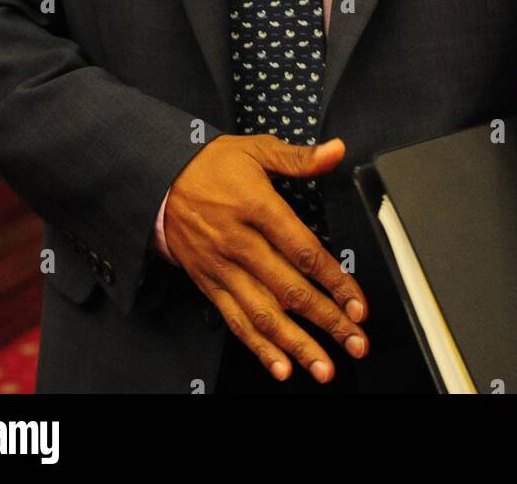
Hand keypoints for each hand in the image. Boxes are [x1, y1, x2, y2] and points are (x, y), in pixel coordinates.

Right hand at [164, 133, 368, 382]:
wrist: (158, 180)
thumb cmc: (210, 165)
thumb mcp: (255, 149)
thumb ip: (298, 158)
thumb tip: (335, 151)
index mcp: (257, 208)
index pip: (304, 252)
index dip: (335, 280)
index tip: (357, 303)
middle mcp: (240, 243)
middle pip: (290, 290)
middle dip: (327, 319)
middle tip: (355, 341)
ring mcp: (223, 268)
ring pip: (264, 314)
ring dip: (297, 344)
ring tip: (324, 366)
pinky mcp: (209, 284)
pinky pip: (236, 321)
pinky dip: (259, 347)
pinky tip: (281, 366)